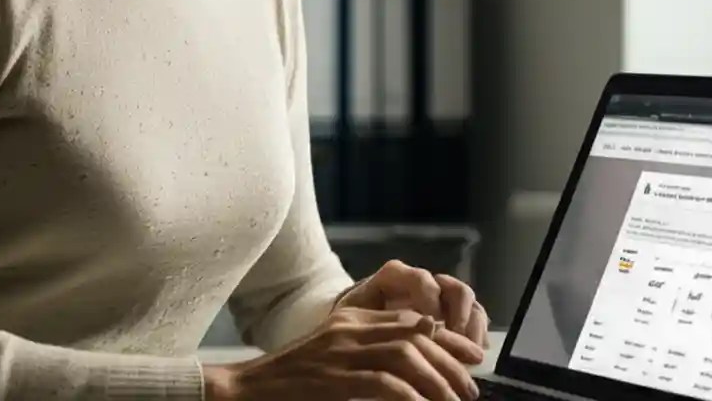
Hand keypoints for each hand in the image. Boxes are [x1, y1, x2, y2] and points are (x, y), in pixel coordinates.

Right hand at [205, 307, 482, 400]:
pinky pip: (383, 383)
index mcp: (351, 318)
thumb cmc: (288, 382)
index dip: (447, 341)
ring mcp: (339, 351)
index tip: (470, 361)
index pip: (412, 321)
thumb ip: (368, 353)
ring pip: (405, 357)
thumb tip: (412, 370)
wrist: (241, 390)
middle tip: (470, 390)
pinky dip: (410, 397)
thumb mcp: (332, 358)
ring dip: (437, 381)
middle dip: (450, 363)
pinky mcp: (331, 378)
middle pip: (415, 337)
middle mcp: (349, 328)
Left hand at [335, 260, 490, 348]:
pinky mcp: (449, 313)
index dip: (430, 299)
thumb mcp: (354, 318)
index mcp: (396, 277)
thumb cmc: (351, 320)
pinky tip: (476, 354)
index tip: (430, 324)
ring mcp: (439, 297)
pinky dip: (477, 334)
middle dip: (460, 313)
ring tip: (471, 351)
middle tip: (456, 338)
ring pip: (468, 302)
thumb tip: (420, 331)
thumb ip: (378, 319)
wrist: (350, 324)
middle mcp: (424, 282)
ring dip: (473, 326)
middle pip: (454, 287)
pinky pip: (473, 316)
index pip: (421, 279)